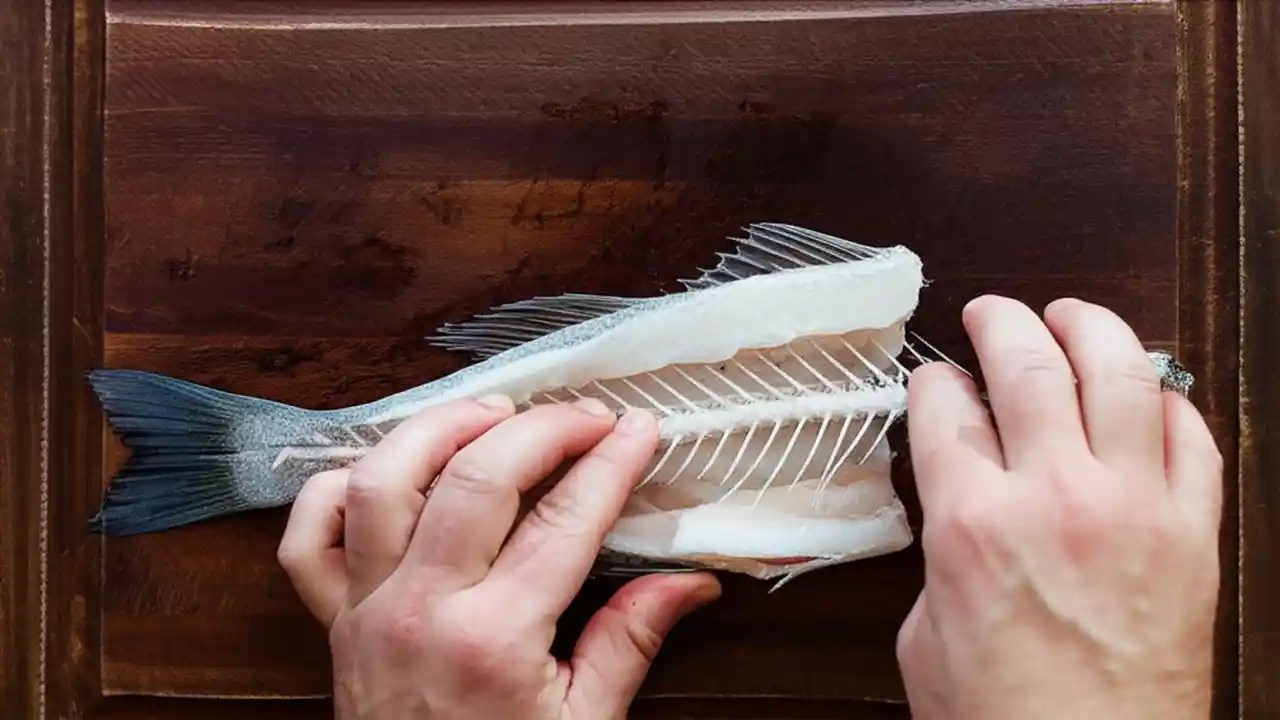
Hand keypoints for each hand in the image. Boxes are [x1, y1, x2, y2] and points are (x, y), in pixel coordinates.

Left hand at [277, 396, 720, 719]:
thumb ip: (630, 641)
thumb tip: (691, 582)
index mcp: (494, 642)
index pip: (564, 521)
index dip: (610, 463)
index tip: (638, 429)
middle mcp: (422, 611)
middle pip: (477, 478)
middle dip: (541, 429)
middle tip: (586, 417)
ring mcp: (367, 609)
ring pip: (382, 481)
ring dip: (439, 430)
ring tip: (493, 414)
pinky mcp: (333, 620)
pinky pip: (310, 535)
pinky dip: (337, 489)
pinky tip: (392, 470)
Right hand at [897, 296, 1222, 719]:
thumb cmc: (1002, 719)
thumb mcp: (925, 633)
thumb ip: (941, 552)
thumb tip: (959, 510)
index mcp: (972, 523)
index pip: (945, 407)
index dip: (933, 380)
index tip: (934, 377)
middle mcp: (1055, 497)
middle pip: (1029, 365)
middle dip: (1001, 322)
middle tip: (991, 313)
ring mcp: (1134, 508)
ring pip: (1120, 374)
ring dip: (1091, 327)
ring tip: (1070, 316)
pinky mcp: (1194, 534)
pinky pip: (1193, 437)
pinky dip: (1169, 400)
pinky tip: (1146, 394)